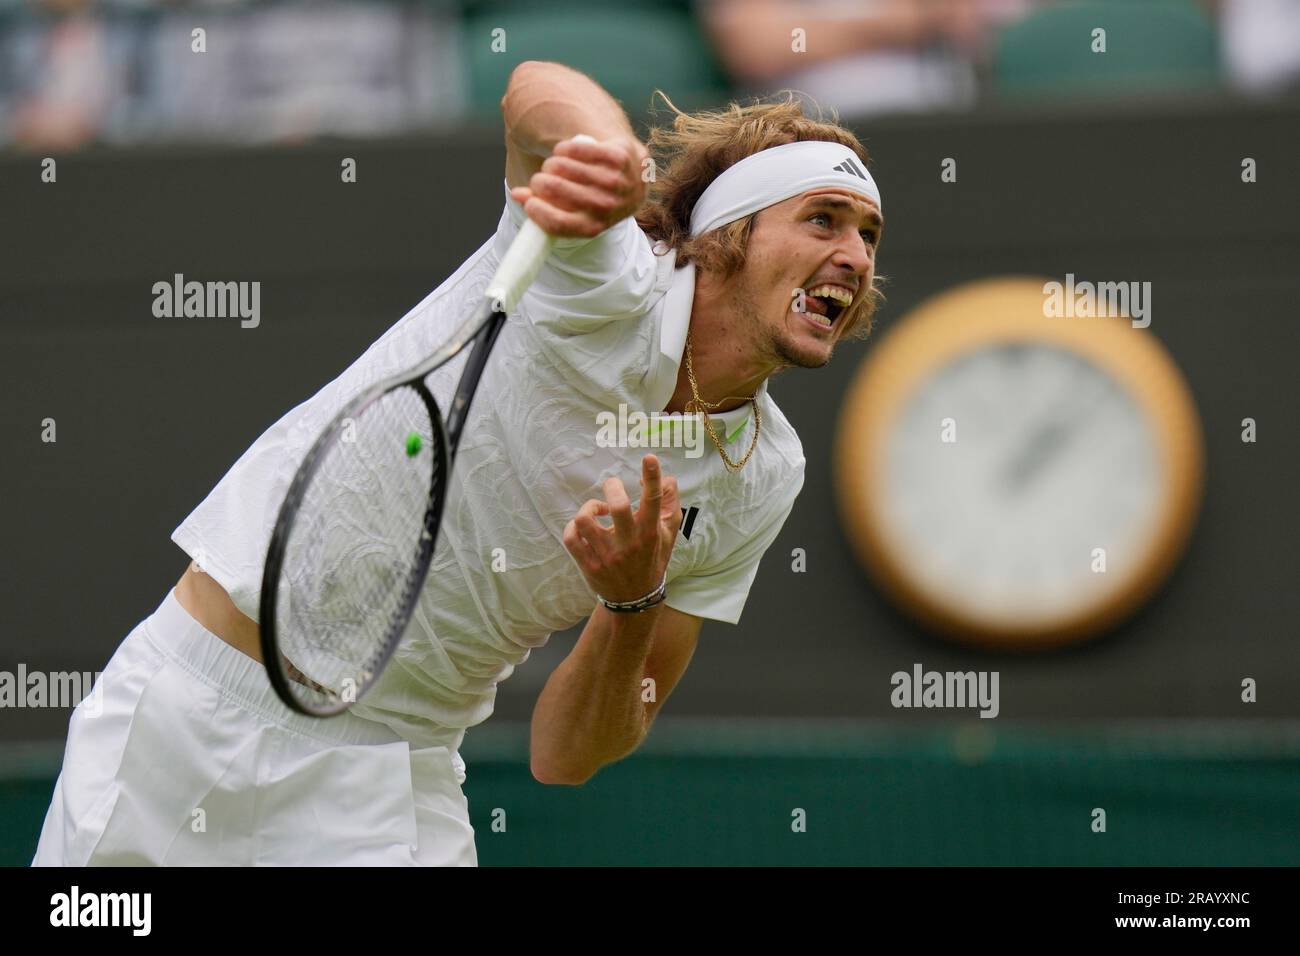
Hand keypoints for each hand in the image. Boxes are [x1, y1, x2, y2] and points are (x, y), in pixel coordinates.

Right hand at [510, 135, 649, 238]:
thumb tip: (518, 195)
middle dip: (540, 182)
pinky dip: (565, 149)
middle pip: (556, 189)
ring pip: (565, 167)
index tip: (529, 200)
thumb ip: (545, 206)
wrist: (633, 181)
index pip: (557, 222)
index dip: (536, 210)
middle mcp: (606, 207)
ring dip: (552, 164)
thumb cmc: (593, 198)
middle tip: (540, 180)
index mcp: (593, 226)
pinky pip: (580, 150)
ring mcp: (615, 182)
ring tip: (553, 166)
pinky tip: (564, 151)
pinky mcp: (619, 158)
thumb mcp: (574, 212)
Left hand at [563, 454, 680, 602]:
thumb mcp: (668, 535)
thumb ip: (670, 504)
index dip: (652, 477)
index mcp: (650, 534)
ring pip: (585, 520)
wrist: (635, 599)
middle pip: (618, 507)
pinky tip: (583, 527)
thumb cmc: (651, 559)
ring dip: (589, 508)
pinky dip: (573, 527)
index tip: (649, 458)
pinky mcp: (588, 565)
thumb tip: (667, 478)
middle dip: (613, 488)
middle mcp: (629, 544)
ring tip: (597, 511)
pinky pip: (571, 538)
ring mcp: (606, 556)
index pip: (653, 502)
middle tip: (613, 486)